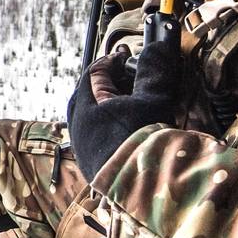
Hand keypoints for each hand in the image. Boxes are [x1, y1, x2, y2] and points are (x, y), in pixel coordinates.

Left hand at [68, 31, 183, 173]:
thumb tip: (159, 46)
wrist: (142, 191)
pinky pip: (94, 138)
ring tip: (127, 103)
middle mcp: (79, 127)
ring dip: (105, 107)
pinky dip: (106, 127)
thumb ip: (154, 72)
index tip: (126, 55)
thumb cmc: (144, 142)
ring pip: (88, 118)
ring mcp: (83, 148)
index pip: (94, 72)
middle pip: (86, 95)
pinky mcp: (91, 166)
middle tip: (124, 77)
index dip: (112, 60)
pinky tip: (124, 130)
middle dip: (104, 83)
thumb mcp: (153, 101)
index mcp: (87, 106)